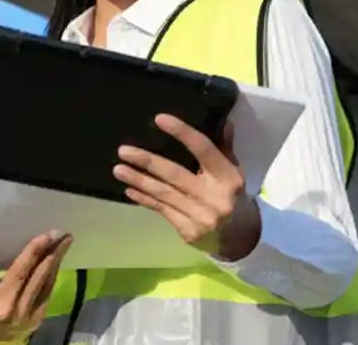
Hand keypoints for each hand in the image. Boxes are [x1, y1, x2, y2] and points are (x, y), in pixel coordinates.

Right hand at [0, 231, 72, 342]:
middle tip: (51, 233)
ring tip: (64, 239)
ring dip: (54, 258)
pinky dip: (54, 270)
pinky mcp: (39, 314)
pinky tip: (59, 256)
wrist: (0, 338)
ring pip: (40, 280)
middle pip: (21, 275)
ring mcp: (25, 313)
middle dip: (36, 252)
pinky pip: (48, 288)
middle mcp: (5, 308)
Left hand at [114, 115, 260, 259]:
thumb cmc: (232, 197)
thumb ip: (224, 148)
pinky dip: (144, 199)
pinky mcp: (188, 231)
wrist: (238, 238)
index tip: (159, 119)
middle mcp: (214, 197)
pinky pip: (161, 210)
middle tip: (123, 151)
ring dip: (138, 180)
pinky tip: (129, 190)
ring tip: (118, 169)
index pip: (203, 150)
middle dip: (147, 161)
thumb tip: (223, 120)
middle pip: (175, 174)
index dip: (182, 133)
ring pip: (163, 194)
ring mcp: (200, 216)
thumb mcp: (233, 172)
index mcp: (228, 177)